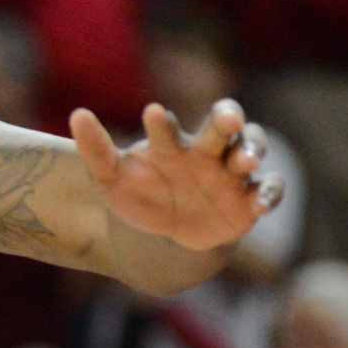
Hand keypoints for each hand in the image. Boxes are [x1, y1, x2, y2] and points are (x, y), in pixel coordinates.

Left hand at [71, 99, 283, 251]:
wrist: (169, 233)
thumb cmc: (142, 196)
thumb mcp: (112, 179)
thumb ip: (96, 151)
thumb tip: (76, 114)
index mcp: (172, 145)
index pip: (170, 127)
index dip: (162, 122)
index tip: (151, 114)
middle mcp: (206, 152)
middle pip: (222, 127)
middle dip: (227, 119)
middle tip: (227, 118)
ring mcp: (230, 173)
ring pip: (251, 149)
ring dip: (252, 150)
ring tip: (246, 160)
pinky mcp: (249, 198)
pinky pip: (269, 189)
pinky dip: (270, 193)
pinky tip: (262, 204)